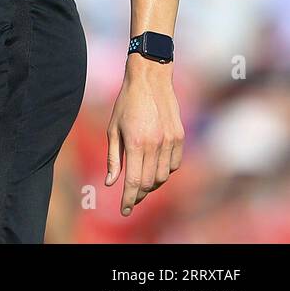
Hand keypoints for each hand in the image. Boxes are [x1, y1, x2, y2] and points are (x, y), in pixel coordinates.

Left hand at [105, 58, 184, 216]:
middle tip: (130, 197)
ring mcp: (171, 141)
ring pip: (164, 176)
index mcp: (136, 143)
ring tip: (141, 183)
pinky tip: (154, 168)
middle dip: (139, 194)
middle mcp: (155, 145)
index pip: (134, 181)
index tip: (124, 211)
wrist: (150, 80)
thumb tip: (111, 182)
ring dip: (152, 184)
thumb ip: (113, 158)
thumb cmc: (126, 104)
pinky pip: (174, 164)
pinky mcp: (180, 137)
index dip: (129, 199)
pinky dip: (165, 171)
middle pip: (150, 182)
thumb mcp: (112, 129)